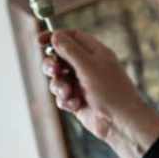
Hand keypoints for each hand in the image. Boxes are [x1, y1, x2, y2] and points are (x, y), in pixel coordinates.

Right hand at [40, 29, 158, 157]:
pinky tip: (76, 105)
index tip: (39, 41)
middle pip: (60, 58)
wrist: (119, 122)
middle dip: (52, 65)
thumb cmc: (109, 91)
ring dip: (59, 86)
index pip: (72, 37)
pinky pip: (61, 96)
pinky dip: (65, 100)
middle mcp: (88, 66)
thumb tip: (55, 35)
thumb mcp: (88, 66)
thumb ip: (70, 50)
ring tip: (68, 93)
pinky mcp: (78, 100)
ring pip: (58, 79)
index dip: (55, 37)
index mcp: (95, 53)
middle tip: (54, 71)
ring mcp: (82, 84)